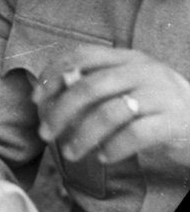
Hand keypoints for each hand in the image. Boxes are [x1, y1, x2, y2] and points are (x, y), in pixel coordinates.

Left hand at [33, 45, 189, 166]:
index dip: (54, 75)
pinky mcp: (174, 121)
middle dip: (60, 111)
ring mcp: (161, 94)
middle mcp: (143, 70)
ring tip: (70, 153)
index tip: (37, 99)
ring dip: (82, 135)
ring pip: (108, 112)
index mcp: (127, 57)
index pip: (81, 55)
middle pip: (89, 86)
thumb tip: (47, 98)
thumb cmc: (155, 107)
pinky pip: (135, 134)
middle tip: (45, 133)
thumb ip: (93, 87)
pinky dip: (113, 147)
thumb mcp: (125, 88)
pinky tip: (103, 156)